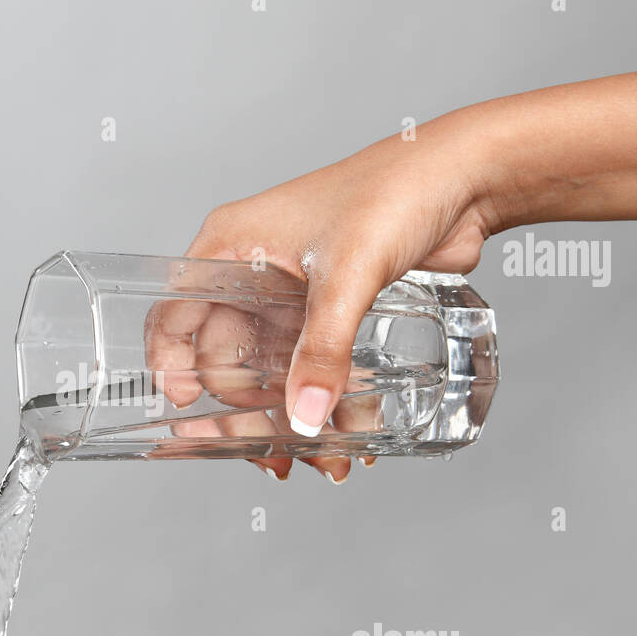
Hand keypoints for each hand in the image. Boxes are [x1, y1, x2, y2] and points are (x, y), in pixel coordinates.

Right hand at [184, 122, 492, 479]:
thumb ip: (324, 351)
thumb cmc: (395, 191)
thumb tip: (305, 419)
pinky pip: (309, 365)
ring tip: (323, 457)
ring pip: (269, 369)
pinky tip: (345, 432)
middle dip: (248, 410)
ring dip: (289, 414)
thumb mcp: (349, 275)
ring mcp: (289, 292)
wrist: (465, 178)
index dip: (171, 364)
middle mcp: (252, 269)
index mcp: (232, 244)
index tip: (187, 411)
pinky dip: (322, 399)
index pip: (174, 312)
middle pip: (223, 356)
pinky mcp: (327, 308)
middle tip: (275, 452)